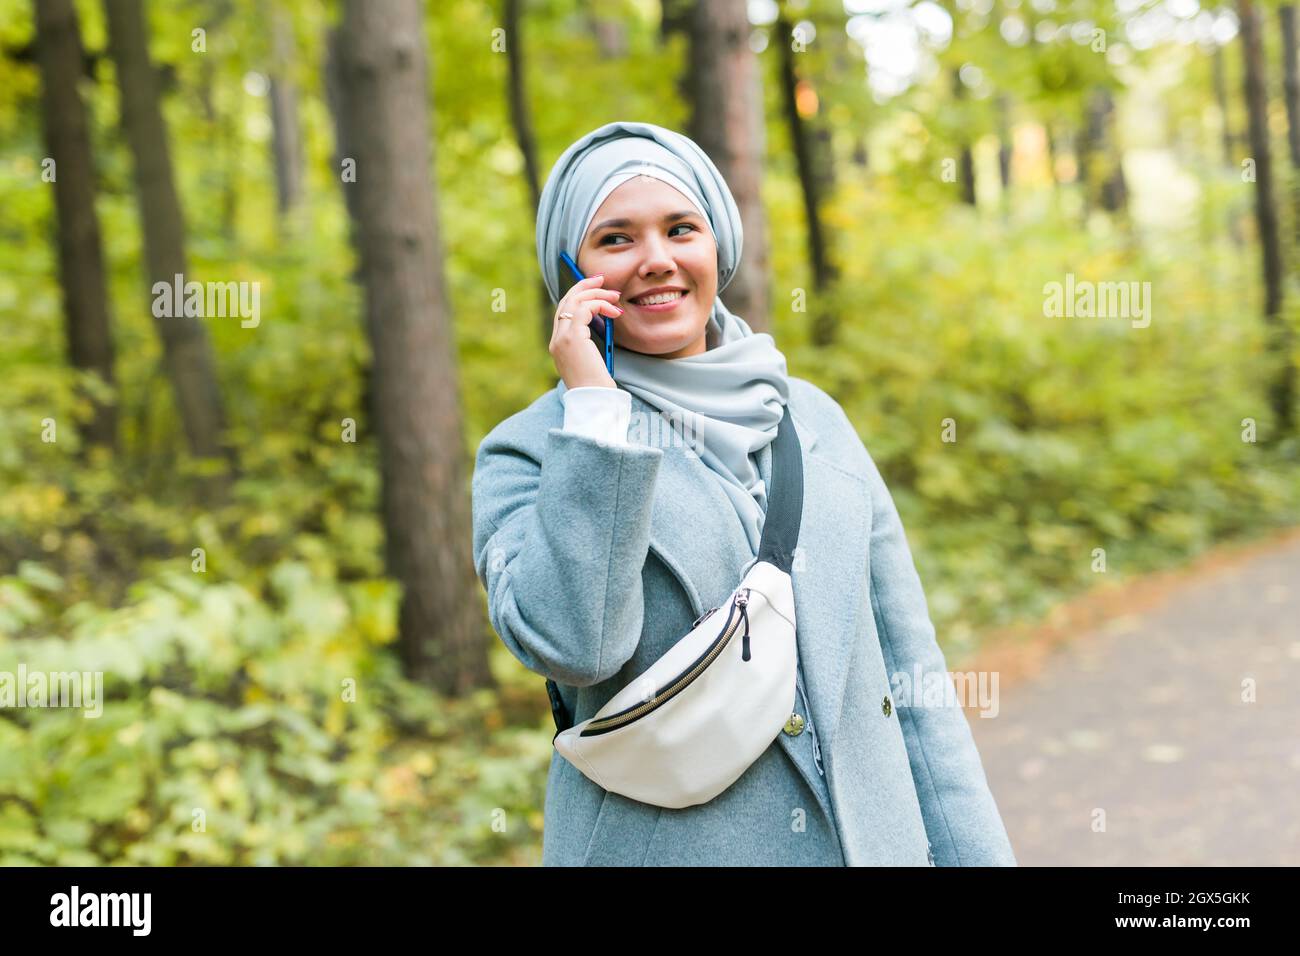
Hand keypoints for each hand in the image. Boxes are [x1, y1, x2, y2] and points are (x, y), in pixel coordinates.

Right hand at [550, 274, 621, 389]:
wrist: (593, 400)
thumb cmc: (596, 385)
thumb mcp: (591, 360)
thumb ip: (589, 342)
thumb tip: (602, 320)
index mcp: (558, 345)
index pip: (564, 311)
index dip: (577, 295)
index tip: (594, 287)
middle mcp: (556, 339)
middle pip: (566, 301)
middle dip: (585, 286)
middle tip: (603, 280)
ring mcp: (561, 338)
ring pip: (574, 301)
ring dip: (597, 294)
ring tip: (615, 297)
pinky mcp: (572, 338)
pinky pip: (584, 308)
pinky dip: (600, 304)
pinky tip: (614, 311)